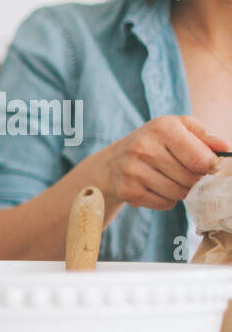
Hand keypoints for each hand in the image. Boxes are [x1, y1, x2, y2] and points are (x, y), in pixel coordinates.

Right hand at [98, 115, 229, 209]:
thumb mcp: (179, 128)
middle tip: (186, 173)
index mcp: (163, 128)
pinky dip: (167, 200)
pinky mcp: (128, 191)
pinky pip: (164, 204)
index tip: (209, 167)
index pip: (200, 159)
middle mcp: (144, 148)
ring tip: (171, 180)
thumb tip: (226, 149)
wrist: (112, 163)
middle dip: (194, 179)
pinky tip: (157, 188)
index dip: (211, 167)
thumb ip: (205, 136)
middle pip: (190, 179)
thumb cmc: (154, 142)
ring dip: (182, 191)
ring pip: (178, 193)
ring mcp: (133, 171)